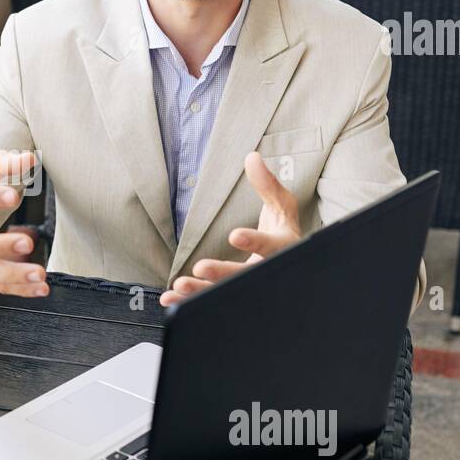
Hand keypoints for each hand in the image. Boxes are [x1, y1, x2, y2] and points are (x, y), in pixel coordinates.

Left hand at [160, 151, 300, 306]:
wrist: (289, 264)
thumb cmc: (283, 231)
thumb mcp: (281, 206)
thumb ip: (267, 184)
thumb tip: (252, 156)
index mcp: (283, 248)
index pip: (271, 246)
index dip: (255, 242)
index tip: (235, 235)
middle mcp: (267, 271)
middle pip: (246, 276)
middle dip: (223, 273)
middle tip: (201, 267)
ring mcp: (250, 286)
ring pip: (226, 293)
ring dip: (201, 291)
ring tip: (179, 285)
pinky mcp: (233, 296)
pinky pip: (211, 301)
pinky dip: (189, 302)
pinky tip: (170, 298)